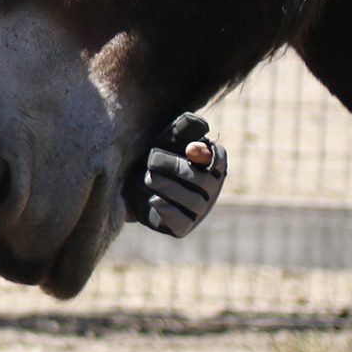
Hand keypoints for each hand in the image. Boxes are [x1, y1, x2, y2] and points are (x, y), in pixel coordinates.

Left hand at [132, 112, 226, 237]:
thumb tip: (203, 125)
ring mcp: (199, 210)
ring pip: (194, 201)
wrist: (132, 182)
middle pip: (203, 181)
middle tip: (151, 161)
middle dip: (175, 168)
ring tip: (148, 178)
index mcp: (212, 165)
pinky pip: (181, 222)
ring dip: (168, 187)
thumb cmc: (158, 155)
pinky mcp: (183, 226)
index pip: (219, 160)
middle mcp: (211, 189)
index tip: (188, 149)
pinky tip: (154, 200)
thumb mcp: (169, 137)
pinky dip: (168, 211)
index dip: (207, 156)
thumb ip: (185, 127)